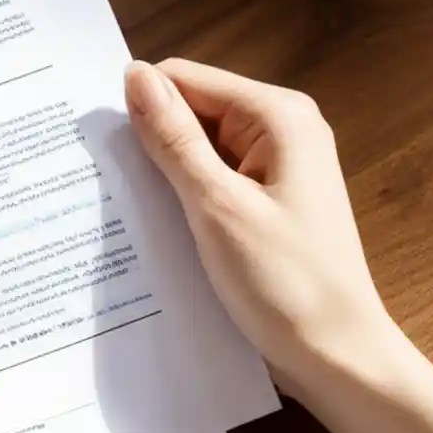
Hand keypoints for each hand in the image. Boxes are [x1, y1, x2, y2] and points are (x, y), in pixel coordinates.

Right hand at [125, 59, 432, 432]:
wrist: (337, 357)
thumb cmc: (285, 283)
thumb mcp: (216, 206)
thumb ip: (173, 138)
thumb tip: (134, 75)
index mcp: (277, 116)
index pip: (184, 79)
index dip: (138, 105)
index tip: (95, 142)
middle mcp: (281, 129)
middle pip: (190, 109)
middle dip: (148, 140)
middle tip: (104, 181)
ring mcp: (275, 166)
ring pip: (195, 148)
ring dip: (161, 173)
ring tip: (125, 206)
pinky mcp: (265, 200)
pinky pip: (209, 179)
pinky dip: (180, 197)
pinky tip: (155, 224)